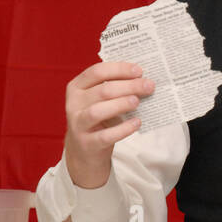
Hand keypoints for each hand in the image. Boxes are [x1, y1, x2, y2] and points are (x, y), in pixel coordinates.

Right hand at [63, 61, 153, 187]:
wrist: (84, 151)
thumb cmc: (97, 120)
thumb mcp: (100, 101)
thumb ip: (115, 88)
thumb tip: (143, 80)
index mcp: (76, 88)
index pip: (97, 72)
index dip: (119, 69)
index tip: (139, 71)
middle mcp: (74, 104)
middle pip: (102, 91)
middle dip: (128, 86)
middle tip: (148, 86)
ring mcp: (78, 124)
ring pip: (98, 111)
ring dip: (121, 104)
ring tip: (137, 102)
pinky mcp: (87, 143)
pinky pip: (106, 135)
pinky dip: (123, 128)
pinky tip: (136, 123)